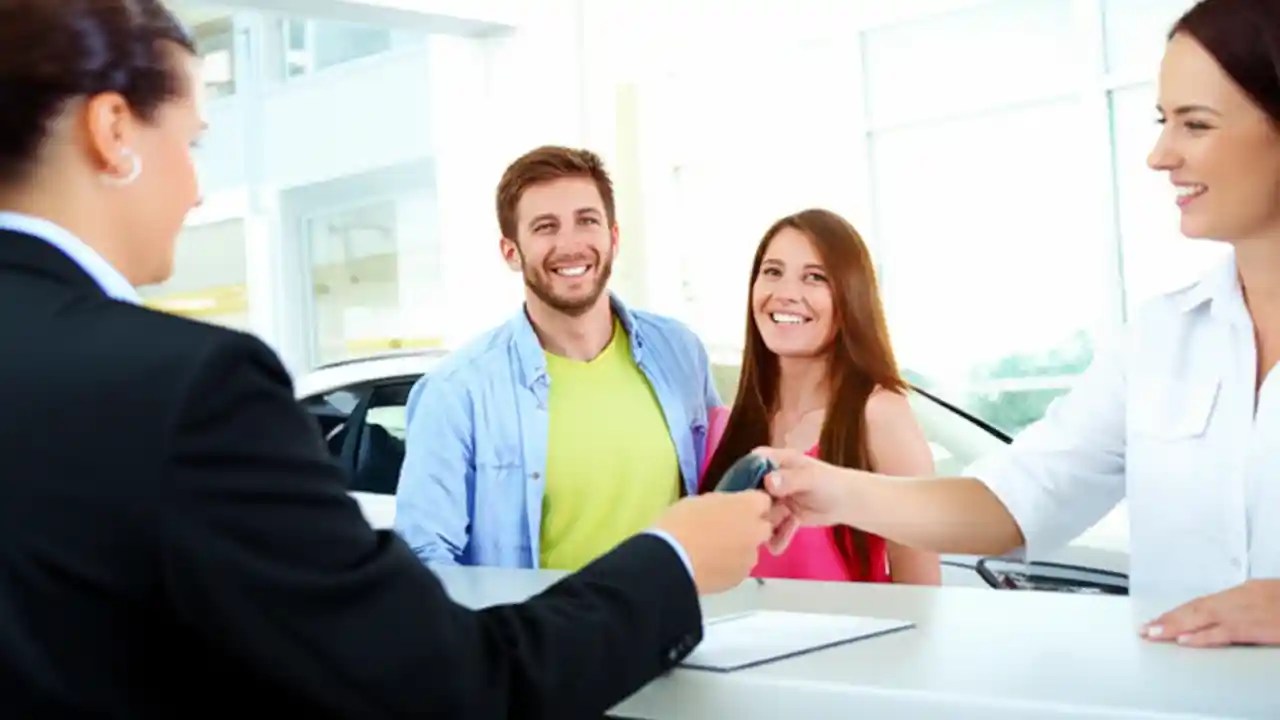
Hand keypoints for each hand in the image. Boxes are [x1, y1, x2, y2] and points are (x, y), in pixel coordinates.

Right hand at [654, 491, 773, 594]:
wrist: (671, 560)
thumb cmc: (680, 523)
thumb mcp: (700, 501)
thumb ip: (722, 504)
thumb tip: (726, 510)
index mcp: (747, 506)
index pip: (763, 501)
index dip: (749, 504)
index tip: (736, 508)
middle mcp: (756, 531)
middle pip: (764, 527)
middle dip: (751, 527)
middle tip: (726, 529)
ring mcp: (750, 557)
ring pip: (751, 550)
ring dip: (740, 549)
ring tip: (713, 552)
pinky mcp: (739, 579)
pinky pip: (739, 568)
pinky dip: (729, 566)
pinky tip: (709, 567)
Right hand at [751, 447, 854, 528]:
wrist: (846, 502)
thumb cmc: (830, 482)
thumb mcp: (811, 478)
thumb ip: (790, 480)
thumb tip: (768, 482)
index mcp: (768, 461)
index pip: (744, 470)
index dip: (738, 485)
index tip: (741, 502)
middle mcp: (763, 479)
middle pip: (745, 497)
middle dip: (755, 511)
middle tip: (773, 516)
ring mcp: (768, 500)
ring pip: (756, 517)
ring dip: (767, 526)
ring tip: (789, 522)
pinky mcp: (776, 518)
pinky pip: (768, 531)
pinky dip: (775, 538)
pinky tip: (787, 537)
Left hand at [1140, 580, 1279, 646]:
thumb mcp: (1270, 600)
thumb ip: (1250, 607)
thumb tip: (1232, 619)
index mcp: (1246, 592)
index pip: (1205, 603)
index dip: (1180, 612)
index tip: (1160, 620)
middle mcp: (1242, 597)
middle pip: (1198, 608)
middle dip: (1170, 619)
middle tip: (1146, 629)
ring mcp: (1250, 610)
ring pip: (1204, 617)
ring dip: (1177, 626)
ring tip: (1154, 634)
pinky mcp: (1260, 626)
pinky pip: (1226, 632)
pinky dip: (1204, 636)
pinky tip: (1186, 640)